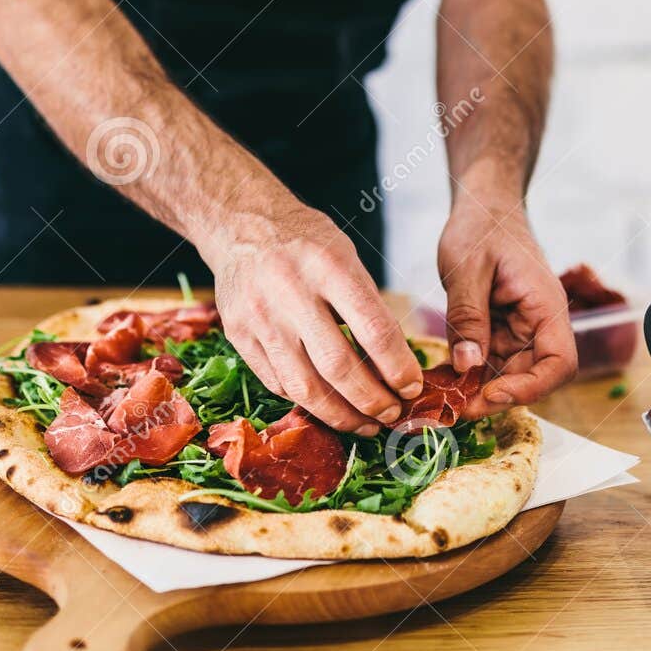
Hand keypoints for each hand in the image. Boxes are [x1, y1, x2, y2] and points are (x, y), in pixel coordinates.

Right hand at [207, 200, 424, 435]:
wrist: (241, 226)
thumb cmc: (305, 241)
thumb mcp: (346, 255)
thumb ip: (367, 306)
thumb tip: (396, 365)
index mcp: (328, 266)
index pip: (374, 329)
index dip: (398, 367)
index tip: (412, 387)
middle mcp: (290, 293)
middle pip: (339, 367)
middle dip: (373, 401)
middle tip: (393, 413)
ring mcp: (260, 317)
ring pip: (305, 387)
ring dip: (342, 415)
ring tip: (366, 424)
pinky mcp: (238, 335)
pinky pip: (278, 383)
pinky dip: (308, 401)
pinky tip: (329, 406)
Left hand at [437, 198, 575, 416]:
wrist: (483, 202)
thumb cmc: (482, 224)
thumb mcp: (467, 268)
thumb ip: (468, 316)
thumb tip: (467, 366)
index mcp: (546, 305)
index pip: (558, 363)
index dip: (530, 388)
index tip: (490, 395)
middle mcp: (539, 322)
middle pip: (531, 376)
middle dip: (494, 396)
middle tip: (452, 408)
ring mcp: (520, 327)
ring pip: (506, 373)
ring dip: (477, 388)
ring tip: (440, 398)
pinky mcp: (500, 327)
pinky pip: (488, 359)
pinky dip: (468, 372)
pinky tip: (441, 379)